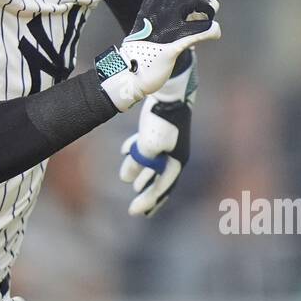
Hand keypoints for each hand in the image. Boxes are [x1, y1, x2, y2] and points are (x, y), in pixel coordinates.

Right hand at [96, 0, 219, 110]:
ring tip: (209, 20)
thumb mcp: (158, 23)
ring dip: (209, 10)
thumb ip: (185, 12)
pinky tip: (215, 33)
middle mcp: (159, 9)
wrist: (128, 73)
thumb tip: (216, 2)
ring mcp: (165, 26)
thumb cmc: (148, 46)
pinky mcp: (173, 45)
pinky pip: (200, 32)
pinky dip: (212, 31)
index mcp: (153, 0)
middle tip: (206, 7)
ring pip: (196, 3)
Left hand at [119, 53, 195, 216]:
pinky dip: (136, 150)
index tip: (133, 212)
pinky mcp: (160, 126)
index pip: (162, 188)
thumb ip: (139, 163)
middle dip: (148, 193)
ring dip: (140, 172)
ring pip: (153, 162)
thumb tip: (127, 178)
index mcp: (176, 161)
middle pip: (160, 179)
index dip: (148, 201)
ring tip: (128, 180)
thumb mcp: (148, 145)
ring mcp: (168, 139)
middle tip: (137, 208)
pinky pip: (147, 144)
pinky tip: (124, 152)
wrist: (170, 89)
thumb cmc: (161, 119)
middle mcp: (174, 153)